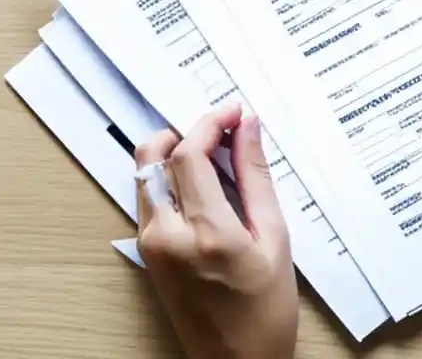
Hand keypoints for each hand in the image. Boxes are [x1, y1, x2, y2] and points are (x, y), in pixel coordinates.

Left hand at [134, 105, 297, 358]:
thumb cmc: (265, 311)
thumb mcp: (274, 238)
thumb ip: (256, 178)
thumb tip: (249, 131)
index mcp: (205, 233)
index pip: (190, 154)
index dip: (211, 122)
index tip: (234, 110)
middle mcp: (166, 236)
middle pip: (154, 156)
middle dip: (187, 130)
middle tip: (222, 127)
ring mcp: (150, 245)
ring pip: (146, 174)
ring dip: (176, 152)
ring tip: (218, 153)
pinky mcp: (147, 252)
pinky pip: (150, 197)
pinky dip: (172, 177)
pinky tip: (206, 182)